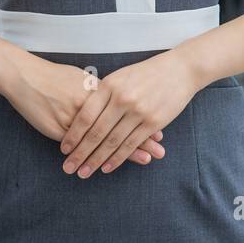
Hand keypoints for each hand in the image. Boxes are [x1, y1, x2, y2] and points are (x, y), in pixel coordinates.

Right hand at [1, 56, 167, 166]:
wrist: (24, 76)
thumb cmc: (52, 77)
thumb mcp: (79, 79)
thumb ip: (97, 90)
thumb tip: (113, 95)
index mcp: (97, 89)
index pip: (126, 108)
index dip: (142, 121)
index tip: (159, 133)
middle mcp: (90, 103)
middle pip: (120, 123)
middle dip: (141, 139)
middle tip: (159, 152)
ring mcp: (75, 116)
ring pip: (105, 137)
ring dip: (125, 151)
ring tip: (146, 160)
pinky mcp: (60, 128)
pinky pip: (83, 145)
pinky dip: (97, 153)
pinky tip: (109, 162)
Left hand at [59, 49, 200, 178]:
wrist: (179, 69)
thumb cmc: (146, 73)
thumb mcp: (120, 76)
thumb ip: (102, 93)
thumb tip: (81, 111)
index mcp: (109, 86)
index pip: (85, 115)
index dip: (73, 134)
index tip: (64, 149)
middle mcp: (121, 99)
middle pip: (95, 132)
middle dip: (80, 153)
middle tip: (69, 167)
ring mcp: (137, 111)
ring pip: (112, 142)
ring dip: (96, 160)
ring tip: (84, 172)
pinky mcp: (152, 122)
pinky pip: (130, 144)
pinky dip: (117, 158)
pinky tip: (106, 167)